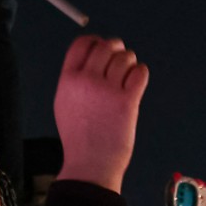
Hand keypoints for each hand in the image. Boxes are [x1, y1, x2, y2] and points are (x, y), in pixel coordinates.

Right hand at [53, 35, 148, 192]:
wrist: (91, 164)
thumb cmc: (79, 136)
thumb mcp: (64, 102)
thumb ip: (76, 78)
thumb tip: (94, 56)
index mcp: (68, 79)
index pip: (82, 43)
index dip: (96, 41)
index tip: (103, 48)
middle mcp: (86, 81)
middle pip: (106, 46)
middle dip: (117, 49)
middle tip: (120, 60)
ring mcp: (107, 90)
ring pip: (125, 58)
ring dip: (130, 62)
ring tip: (128, 76)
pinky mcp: (127, 101)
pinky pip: (140, 73)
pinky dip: (140, 73)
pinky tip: (136, 81)